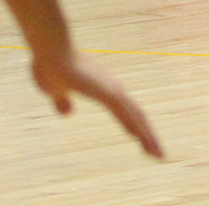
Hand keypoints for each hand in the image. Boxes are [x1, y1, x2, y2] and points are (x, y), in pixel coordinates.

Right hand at [31, 49, 163, 157]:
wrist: (50, 54)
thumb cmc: (51, 67)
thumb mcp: (55, 91)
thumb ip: (62, 101)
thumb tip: (67, 112)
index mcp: (102, 89)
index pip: (125, 111)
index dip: (134, 126)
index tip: (140, 140)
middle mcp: (112, 88)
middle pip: (136, 115)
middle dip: (147, 135)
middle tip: (158, 154)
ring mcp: (112, 89)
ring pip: (136, 117)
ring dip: (147, 136)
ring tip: (158, 155)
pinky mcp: (108, 92)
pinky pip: (126, 114)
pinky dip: (137, 128)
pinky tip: (141, 140)